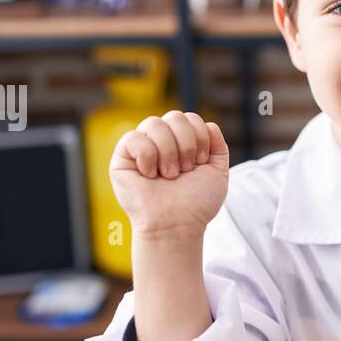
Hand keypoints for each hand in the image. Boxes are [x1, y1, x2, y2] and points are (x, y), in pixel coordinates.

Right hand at [110, 111, 228, 237]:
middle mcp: (161, 142)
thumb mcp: (217, 172)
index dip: (200, 138)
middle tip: (185, 170)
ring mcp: (141, 148)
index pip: (191, 118)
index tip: (200, 163)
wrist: (178, 224)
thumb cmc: (196, 203)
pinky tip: (149, 175)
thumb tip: (210, 124)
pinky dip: (147, 156)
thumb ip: (218, 146)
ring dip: (168, 152)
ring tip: (169, 175)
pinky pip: (133, 137)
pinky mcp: (122, 157)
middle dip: (187, 144)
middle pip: (175, 116)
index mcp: (181, 142)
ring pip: (154, 123)